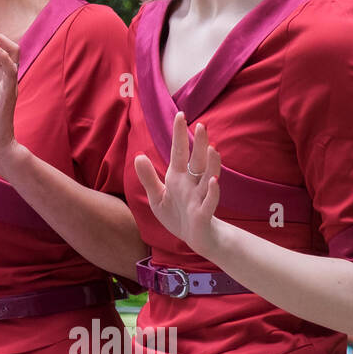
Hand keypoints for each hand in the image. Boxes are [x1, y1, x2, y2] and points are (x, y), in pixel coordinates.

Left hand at [133, 112, 222, 255]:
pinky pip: (209, 202)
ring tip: (213, 149)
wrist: (194, 239)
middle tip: (202, 126)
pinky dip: (212, 192)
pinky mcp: (203, 213)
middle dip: (199, 145)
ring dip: (211, 164)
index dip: (179, 135)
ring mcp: (199, 197)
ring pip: (207, 178)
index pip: (179, 152)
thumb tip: (138, 156)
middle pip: (196, 161)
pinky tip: (213, 182)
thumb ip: (148, 178)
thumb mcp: (157, 196)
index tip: (180, 114)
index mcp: (178, 177)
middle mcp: (191, 184)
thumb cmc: (177, 216)